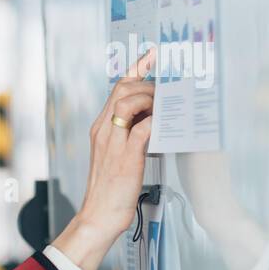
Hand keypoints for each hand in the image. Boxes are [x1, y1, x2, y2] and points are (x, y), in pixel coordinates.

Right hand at [51, 48, 155, 269]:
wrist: (100, 214)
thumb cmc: (111, 189)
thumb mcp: (119, 156)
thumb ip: (131, 135)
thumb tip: (153, 119)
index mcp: (101, 128)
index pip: (117, 89)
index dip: (136, 69)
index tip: (152, 55)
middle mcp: (104, 130)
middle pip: (123, 89)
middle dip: (149, 83)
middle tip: (167, 90)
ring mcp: (113, 142)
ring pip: (130, 102)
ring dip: (153, 99)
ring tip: (168, 108)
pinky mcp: (126, 156)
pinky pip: (142, 127)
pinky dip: (157, 121)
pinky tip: (168, 124)